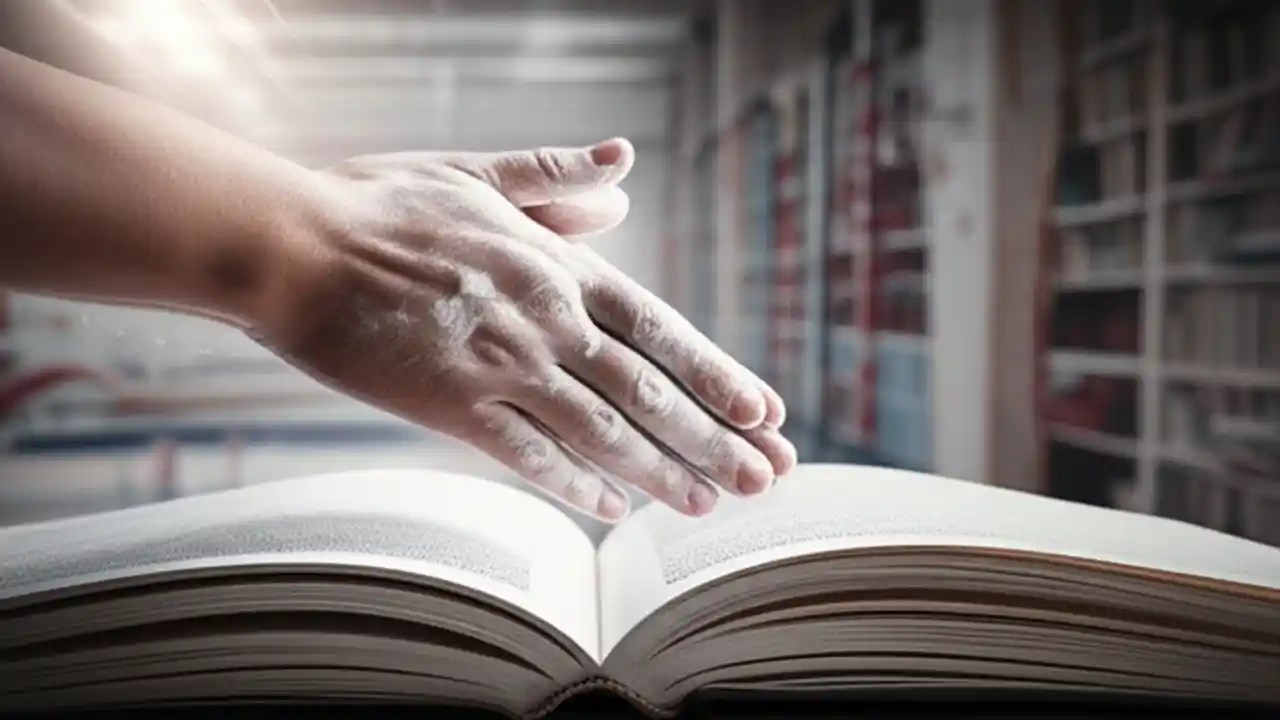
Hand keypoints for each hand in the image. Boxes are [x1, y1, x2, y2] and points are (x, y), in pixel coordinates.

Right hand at [260, 138, 794, 521]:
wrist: (295, 242)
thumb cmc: (383, 204)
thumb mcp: (477, 174)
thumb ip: (555, 178)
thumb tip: (622, 171)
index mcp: (558, 266)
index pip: (660, 328)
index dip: (717, 373)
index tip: (764, 410)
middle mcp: (545, 320)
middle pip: (648, 389)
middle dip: (713, 437)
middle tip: (765, 475)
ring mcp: (501, 366)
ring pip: (601, 430)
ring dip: (661, 471)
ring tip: (710, 502)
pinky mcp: (452, 406)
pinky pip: (527, 454)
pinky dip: (575, 483)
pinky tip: (614, 508)